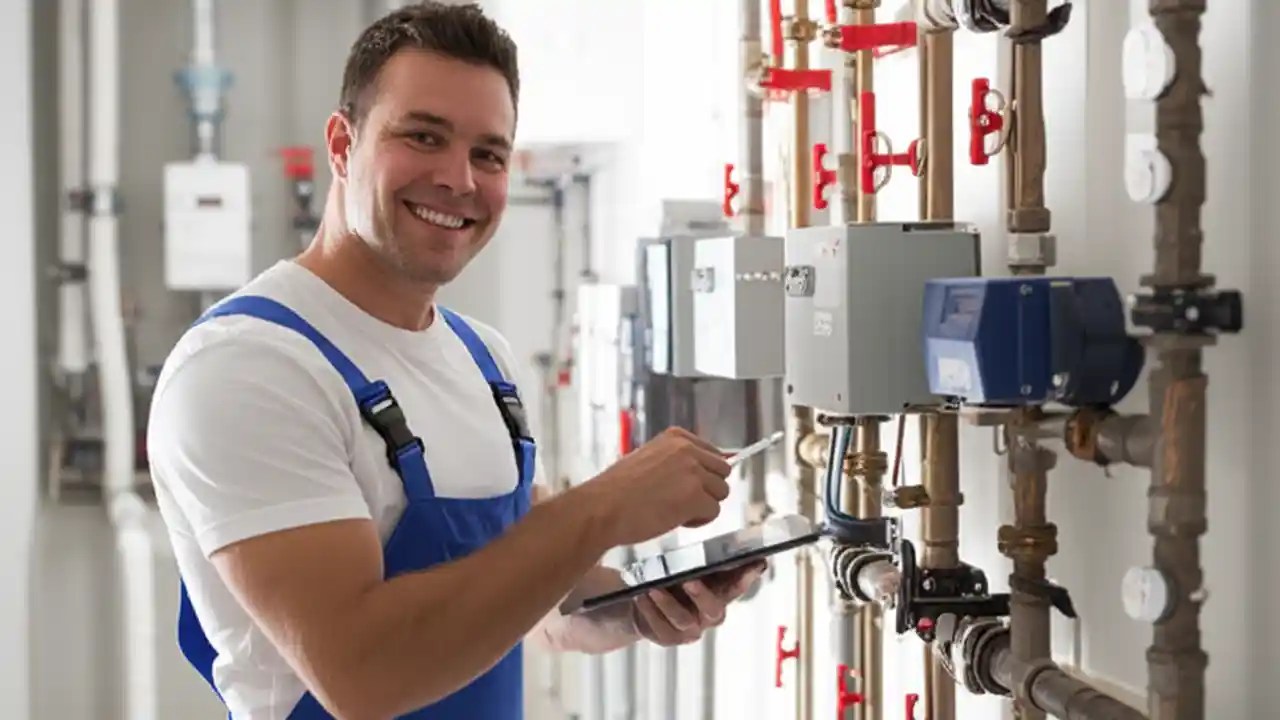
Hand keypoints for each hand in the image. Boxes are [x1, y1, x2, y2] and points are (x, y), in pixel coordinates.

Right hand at [579, 427, 731, 547]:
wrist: (602, 508)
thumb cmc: (618, 490)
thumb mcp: (648, 460)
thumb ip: (675, 462)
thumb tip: (701, 475)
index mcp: (676, 437)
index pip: (713, 453)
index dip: (703, 474)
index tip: (687, 486)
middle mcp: (688, 450)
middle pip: (723, 471)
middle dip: (708, 489)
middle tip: (683, 502)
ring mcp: (693, 472)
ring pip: (721, 492)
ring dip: (703, 505)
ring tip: (676, 511)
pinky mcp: (695, 497)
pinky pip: (714, 511)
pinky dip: (698, 520)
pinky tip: (676, 520)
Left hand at [630, 560, 766, 646]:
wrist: (642, 599)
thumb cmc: (672, 577)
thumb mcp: (687, 564)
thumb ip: (703, 555)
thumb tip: (712, 523)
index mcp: (720, 591)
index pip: (739, 584)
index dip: (747, 578)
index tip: (753, 564)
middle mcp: (710, 613)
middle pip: (714, 609)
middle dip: (702, 595)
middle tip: (689, 580)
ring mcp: (690, 629)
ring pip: (683, 620)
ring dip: (668, 603)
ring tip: (653, 588)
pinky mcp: (669, 637)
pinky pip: (661, 628)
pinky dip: (650, 611)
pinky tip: (641, 597)